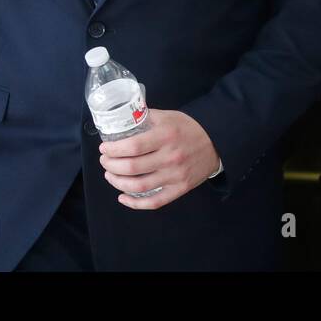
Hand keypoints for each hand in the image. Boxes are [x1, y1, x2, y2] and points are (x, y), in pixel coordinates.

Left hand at [98, 109, 220, 209]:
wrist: (216, 141)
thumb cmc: (188, 127)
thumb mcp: (167, 116)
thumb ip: (145, 117)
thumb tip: (121, 118)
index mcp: (165, 136)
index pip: (133, 146)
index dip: (114, 149)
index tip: (104, 148)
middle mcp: (170, 157)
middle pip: (133, 167)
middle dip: (111, 165)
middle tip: (104, 161)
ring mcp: (175, 175)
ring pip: (140, 186)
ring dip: (118, 183)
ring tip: (110, 175)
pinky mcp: (180, 189)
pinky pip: (155, 201)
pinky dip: (136, 203)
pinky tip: (123, 197)